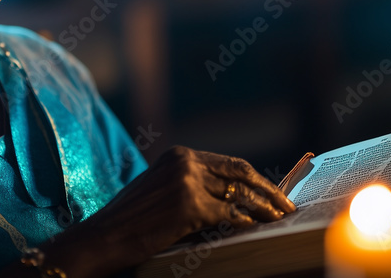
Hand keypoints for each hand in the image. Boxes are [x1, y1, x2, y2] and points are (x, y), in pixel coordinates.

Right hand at [51, 145, 296, 274]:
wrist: (104, 236)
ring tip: (278, 219)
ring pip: (239, 194)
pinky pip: (229, 214)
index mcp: (179, 155)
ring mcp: (188, 181)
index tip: (271, 190)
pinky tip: (257, 228)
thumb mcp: (161, 191)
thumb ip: (191, 186)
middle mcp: (185, 161)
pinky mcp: (190, 205)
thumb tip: (232, 199)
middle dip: (268, 189)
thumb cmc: (131, 221)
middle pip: (240, 173)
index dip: (254, 178)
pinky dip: (246, 222)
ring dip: (263, 208)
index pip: (229, 163)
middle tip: (286, 205)